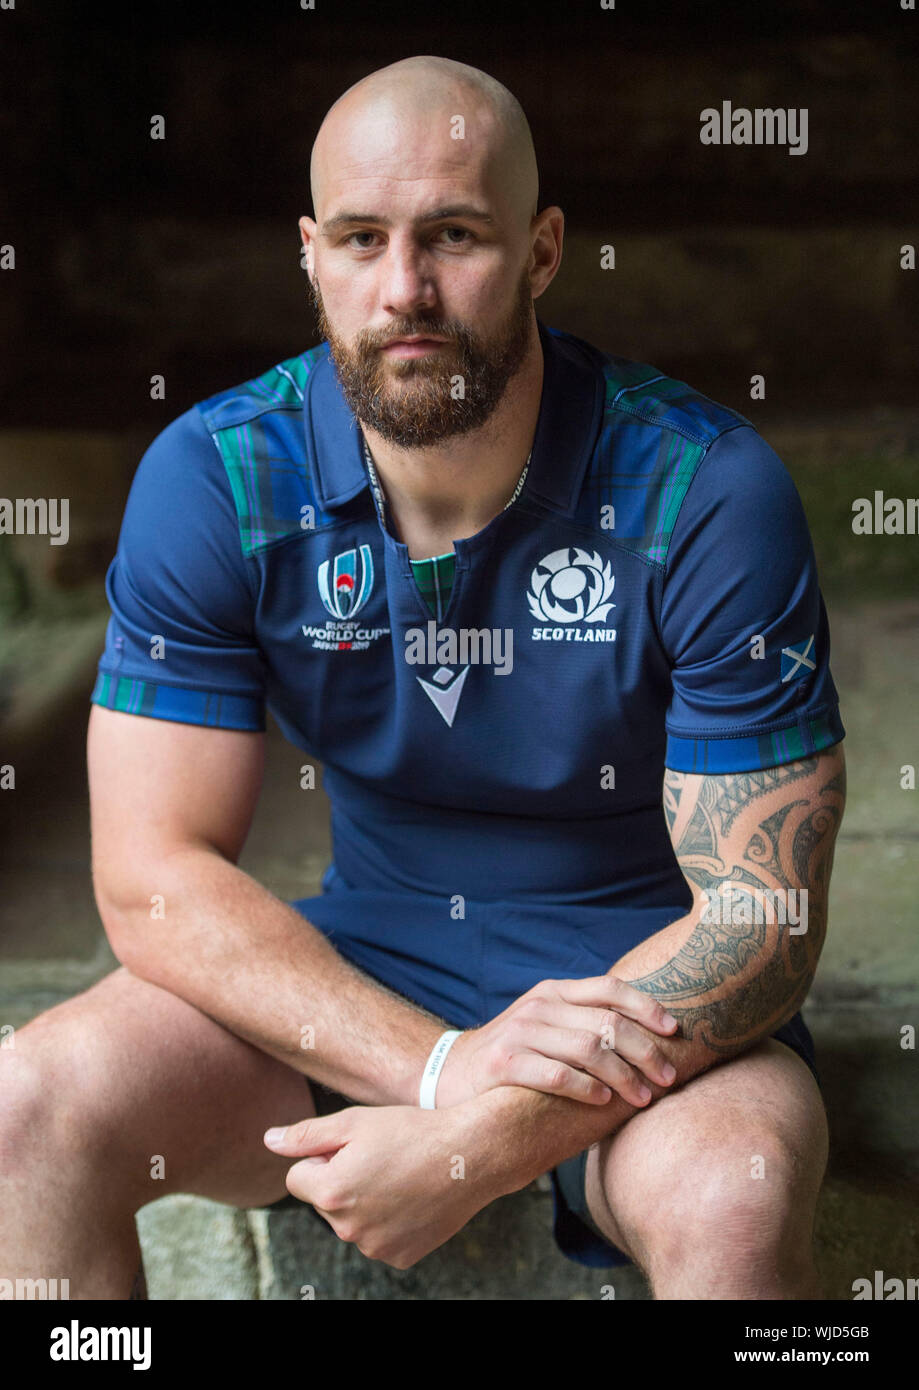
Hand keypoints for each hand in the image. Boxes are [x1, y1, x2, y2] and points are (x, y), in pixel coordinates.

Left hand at [264, 1102, 504, 1268]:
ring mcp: (375, 1248)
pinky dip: (390, 1220)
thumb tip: (269, 1141)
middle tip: (381, 1157)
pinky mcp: (400, 1258)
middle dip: (341, 1180)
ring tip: (400, 1175)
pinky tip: (412, 1197)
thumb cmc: (412, 1130)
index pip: (298, 1178)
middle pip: (325, 1201)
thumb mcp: (355, 1121)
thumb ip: (306, 1135)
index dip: (322, 1156)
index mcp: (331, 1192)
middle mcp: (348, 1229)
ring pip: (352, 1221)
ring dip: (365, 1201)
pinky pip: (379, 1237)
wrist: (471, 1155)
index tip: (353, 1146)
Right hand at [435, 974, 678, 1109]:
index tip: (674, 1030)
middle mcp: (539, 1006)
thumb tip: (647, 1037)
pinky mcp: (503, 1064)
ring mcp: (520, 1032)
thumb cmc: (513, 1056)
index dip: (646, 1006)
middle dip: (644, 1050)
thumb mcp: (546, 1026)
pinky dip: (586, 1088)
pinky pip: (556, 1074)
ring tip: (642, 1097)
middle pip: (606, 1021)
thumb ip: (583, 1023)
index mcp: (553, 992)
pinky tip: (603, 1102)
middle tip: (666, 1077)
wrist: (449, 1074)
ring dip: (623, 1075)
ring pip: (588, 1047)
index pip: (609, 988)